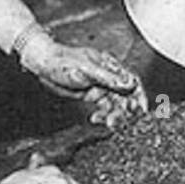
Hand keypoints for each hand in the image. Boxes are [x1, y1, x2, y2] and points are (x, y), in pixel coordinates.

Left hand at [21, 39, 148, 127]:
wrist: (43, 63)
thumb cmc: (63, 60)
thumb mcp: (86, 69)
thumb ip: (109, 78)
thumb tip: (129, 84)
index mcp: (110, 66)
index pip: (132, 81)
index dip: (139, 96)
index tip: (141, 110)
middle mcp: (108, 76)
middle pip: (125, 95)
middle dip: (125, 110)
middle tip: (119, 120)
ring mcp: (100, 85)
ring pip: (114, 103)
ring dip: (113, 114)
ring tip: (107, 123)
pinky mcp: (91, 94)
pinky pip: (102, 107)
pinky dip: (102, 114)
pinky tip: (96, 119)